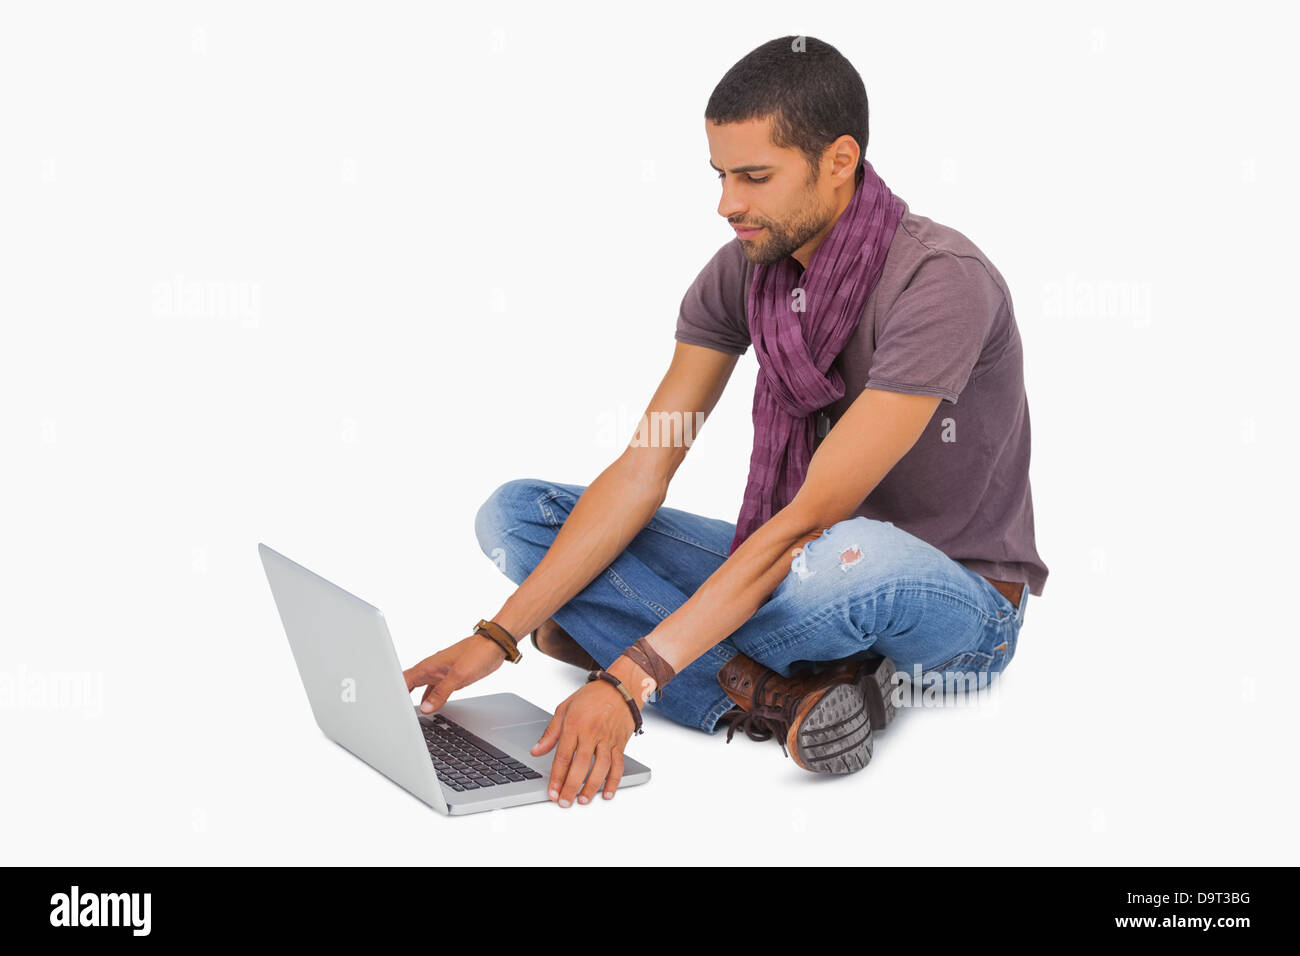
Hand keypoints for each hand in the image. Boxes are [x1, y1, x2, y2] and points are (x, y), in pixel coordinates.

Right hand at [403, 634, 506, 713]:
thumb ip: (441, 692)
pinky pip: (433, 688)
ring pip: (420, 686)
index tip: (389, 706)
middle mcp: (431, 668)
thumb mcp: (459, 675)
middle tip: (393, 712)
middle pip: (408, 683)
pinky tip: (427, 705)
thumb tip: (426, 708)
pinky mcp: (449, 676)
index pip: (403, 680)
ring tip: (406, 712)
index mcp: (429, 665)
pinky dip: (428, 698)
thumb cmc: (478, 653)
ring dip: (412, 697)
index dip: (393, 692)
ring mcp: (440, 672)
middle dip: (399, 696)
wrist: (495, 645)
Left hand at [531, 671, 640, 807]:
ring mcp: (608, 739)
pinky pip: (618, 765)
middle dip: (571, 787)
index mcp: (575, 724)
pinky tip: (606, 793)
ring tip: (582, 800)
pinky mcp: (620, 743)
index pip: (563, 756)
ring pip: (600, 768)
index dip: (557, 777)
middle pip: (580, 765)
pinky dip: (613, 781)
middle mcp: (592, 733)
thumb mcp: (565, 708)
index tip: (552, 792)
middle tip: (564, 802)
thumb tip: (536, 750)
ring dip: (591, 787)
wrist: (620, 688)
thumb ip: (550, 732)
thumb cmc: (592, 696)